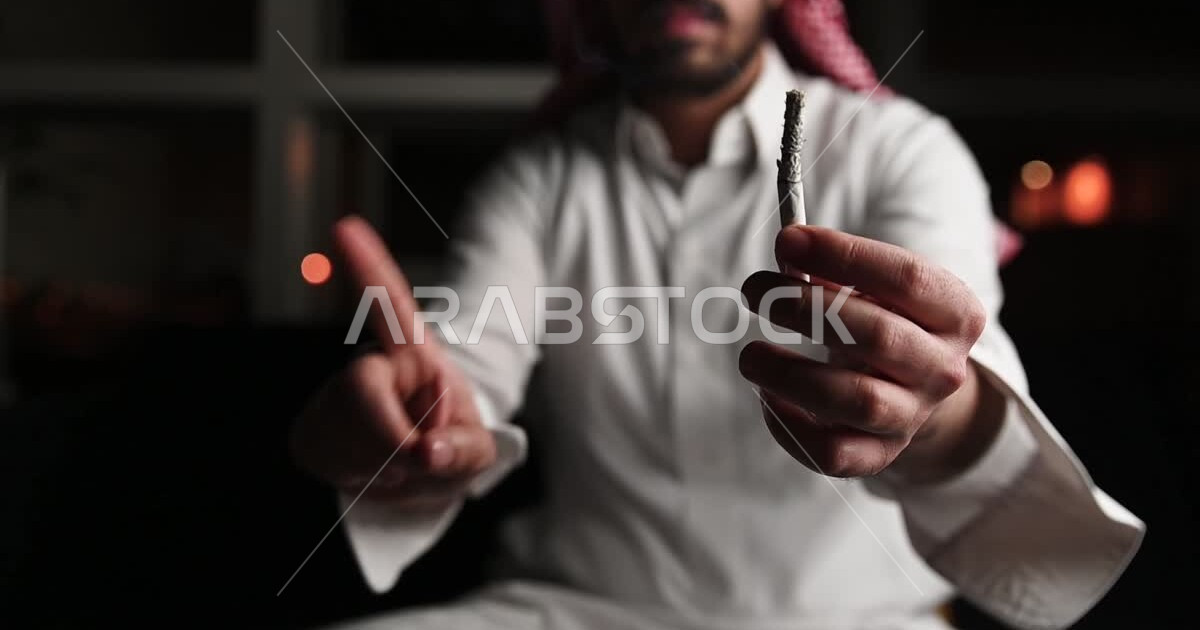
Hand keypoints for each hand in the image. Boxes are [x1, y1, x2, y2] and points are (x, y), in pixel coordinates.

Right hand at [290, 216, 495, 507]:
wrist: (418, 474)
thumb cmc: (451, 447)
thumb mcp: (477, 449)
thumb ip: (464, 449)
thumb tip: (425, 453)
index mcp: (413, 355)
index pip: (392, 308)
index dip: (367, 267)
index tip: (346, 226)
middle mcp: (367, 367)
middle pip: (361, 392)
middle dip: (396, 440)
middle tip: (422, 458)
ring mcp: (332, 399)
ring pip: (348, 440)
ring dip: (387, 472)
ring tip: (404, 466)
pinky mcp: (308, 433)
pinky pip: (330, 464)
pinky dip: (361, 483)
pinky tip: (374, 475)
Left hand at [739, 225, 1002, 481]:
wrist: (909, 389)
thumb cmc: (881, 318)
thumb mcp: (874, 286)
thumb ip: (833, 267)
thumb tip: (788, 250)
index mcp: (955, 313)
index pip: (907, 278)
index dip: (843, 255)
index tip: (787, 240)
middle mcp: (943, 369)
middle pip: (878, 336)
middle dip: (806, 308)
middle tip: (755, 291)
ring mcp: (912, 417)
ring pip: (856, 401)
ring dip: (791, 374)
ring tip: (749, 356)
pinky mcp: (879, 455)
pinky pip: (833, 454)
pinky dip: (790, 426)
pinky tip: (767, 396)